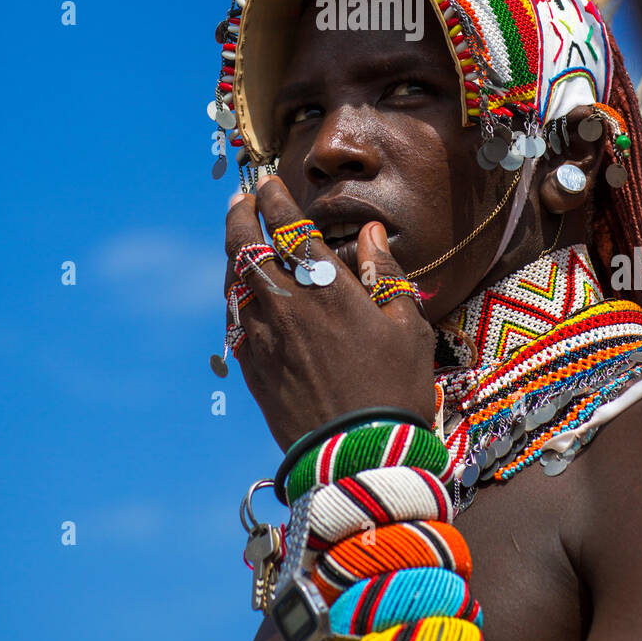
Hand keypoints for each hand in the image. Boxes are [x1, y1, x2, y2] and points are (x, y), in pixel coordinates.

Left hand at [224, 175, 436, 450]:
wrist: (358, 458)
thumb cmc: (394, 389)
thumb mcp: (408, 326)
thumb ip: (385, 272)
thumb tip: (369, 232)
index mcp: (326, 288)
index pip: (287, 226)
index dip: (274, 198)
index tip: (269, 183)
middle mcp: (285, 305)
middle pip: (245, 244)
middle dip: (240, 215)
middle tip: (241, 198)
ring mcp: (262, 336)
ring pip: (234, 279)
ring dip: (234, 251)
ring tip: (238, 236)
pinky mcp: (251, 367)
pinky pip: (233, 317)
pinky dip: (234, 292)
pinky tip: (241, 290)